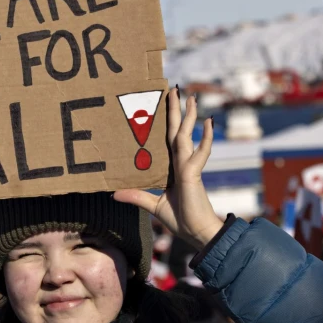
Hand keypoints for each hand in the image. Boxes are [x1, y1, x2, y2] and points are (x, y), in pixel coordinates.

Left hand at [115, 88, 222, 250]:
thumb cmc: (180, 219)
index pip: (168, 139)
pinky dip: (206, 138)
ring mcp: (188, 166)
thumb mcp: (152, 205)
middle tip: (175, 89)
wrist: (196, 233)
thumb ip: (136, 196)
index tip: (164, 104)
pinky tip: (208, 122)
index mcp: (173, 167)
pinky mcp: (193, 173)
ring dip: (188, 116)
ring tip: (190, 98)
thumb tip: (114, 192)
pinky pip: (200, 152)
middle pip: (177, 131)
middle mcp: (181, 163)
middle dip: (176, 110)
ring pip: (186, 135)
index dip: (167, 122)